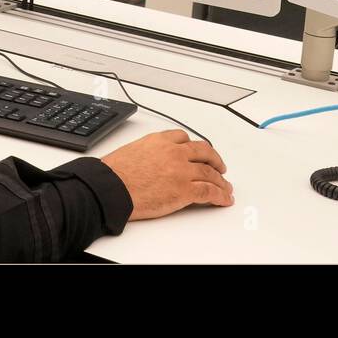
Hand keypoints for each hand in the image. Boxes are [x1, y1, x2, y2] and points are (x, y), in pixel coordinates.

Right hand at [101, 129, 232, 219]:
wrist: (111, 188)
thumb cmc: (115, 173)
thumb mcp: (132, 151)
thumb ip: (148, 153)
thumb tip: (150, 162)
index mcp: (160, 140)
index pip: (183, 138)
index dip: (194, 147)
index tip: (198, 152)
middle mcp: (174, 152)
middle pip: (204, 153)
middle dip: (215, 160)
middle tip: (220, 167)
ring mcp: (182, 171)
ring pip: (210, 173)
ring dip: (221, 181)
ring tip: (226, 188)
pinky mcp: (184, 190)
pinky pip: (209, 192)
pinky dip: (220, 196)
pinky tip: (224, 199)